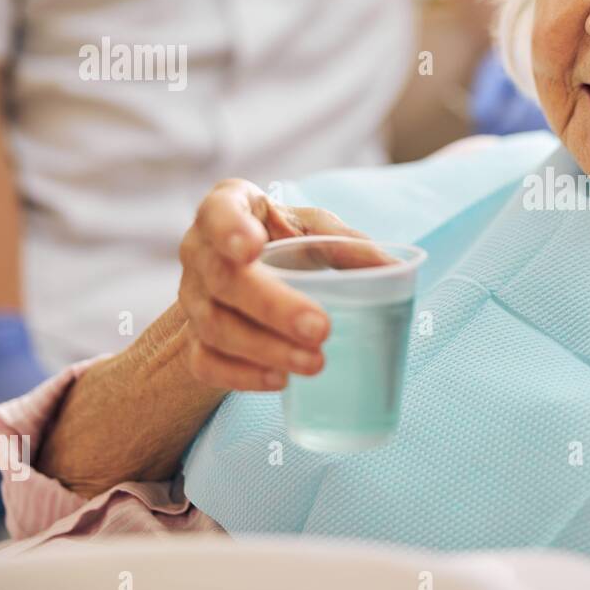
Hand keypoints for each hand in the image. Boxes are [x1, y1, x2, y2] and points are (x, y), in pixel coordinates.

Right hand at [177, 179, 394, 391]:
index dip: (229, 230)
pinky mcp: (193, 339)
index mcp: (227, 208)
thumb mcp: (315, 230)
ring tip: (314, 362)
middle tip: (320, 328)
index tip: (251, 248)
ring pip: (216, 327)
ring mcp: (191, 298)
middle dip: (272, 306)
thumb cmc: (286, 242)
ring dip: (266, 348)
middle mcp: (199, 251)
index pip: (217, 211)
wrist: (246, 277)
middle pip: (224, 280)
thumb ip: (348, 245)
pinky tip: (280, 381)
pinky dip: (242, 376)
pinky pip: (206, 363)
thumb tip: (398, 269)